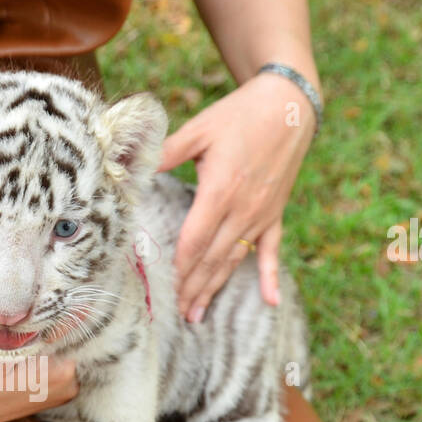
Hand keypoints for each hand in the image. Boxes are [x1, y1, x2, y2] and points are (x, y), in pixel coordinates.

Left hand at [159, 72, 315, 320]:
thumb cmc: (238, 115)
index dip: (180, 267)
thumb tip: (133, 164)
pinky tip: (271, 302)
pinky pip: (271, 252)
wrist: (288, 106)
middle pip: (212, 259)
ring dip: (215, 289)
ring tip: (198, 315)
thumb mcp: (199, 129)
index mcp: (219, 191)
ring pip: (234, 261)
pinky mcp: (275, 214)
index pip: (194, 240)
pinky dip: (270, 278)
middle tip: (175, 314)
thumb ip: (167, 151)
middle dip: (192, 288)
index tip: (166, 289)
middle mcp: (242, 209)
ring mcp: (261, 215)